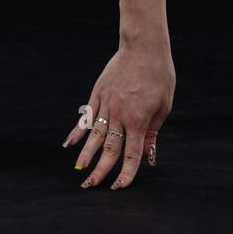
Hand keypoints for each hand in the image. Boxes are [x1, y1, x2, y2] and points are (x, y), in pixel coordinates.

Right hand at [62, 44, 175, 189]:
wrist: (143, 46)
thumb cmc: (159, 75)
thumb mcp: (163, 106)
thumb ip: (152, 132)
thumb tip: (148, 155)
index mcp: (138, 120)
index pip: (131, 154)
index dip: (125, 174)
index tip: (118, 187)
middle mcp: (119, 114)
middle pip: (108, 149)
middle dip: (100, 170)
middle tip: (90, 186)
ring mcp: (106, 103)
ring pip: (94, 135)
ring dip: (86, 155)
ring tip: (79, 170)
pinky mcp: (98, 93)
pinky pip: (86, 116)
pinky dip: (77, 131)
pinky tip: (69, 144)